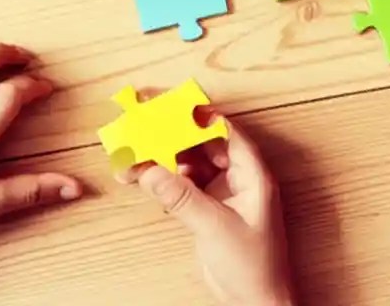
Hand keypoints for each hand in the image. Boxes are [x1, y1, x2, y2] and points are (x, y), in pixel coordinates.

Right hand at [126, 118, 293, 305]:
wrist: (256, 304)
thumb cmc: (255, 268)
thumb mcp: (216, 227)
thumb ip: (182, 198)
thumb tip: (151, 171)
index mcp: (252, 173)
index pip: (222, 129)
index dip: (193, 113)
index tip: (164, 103)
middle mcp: (239, 177)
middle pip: (201, 142)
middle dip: (170, 133)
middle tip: (140, 122)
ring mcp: (223, 192)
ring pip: (189, 162)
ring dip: (162, 157)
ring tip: (132, 154)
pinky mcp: (209, 208)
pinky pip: (183, 184)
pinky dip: (163, 180)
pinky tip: (142, 178)